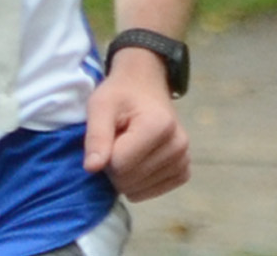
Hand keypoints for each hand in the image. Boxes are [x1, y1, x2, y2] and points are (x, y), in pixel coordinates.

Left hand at [82, 48, 189, 200]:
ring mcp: (184, 159)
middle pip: (129, 180)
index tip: (109, 135)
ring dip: (126, 174)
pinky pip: (154, 191)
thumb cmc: (120, 95)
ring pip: (139, 190)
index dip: (105, 154)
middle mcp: (178, 145)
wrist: (145, 85)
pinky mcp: (184, 170)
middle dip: (114, 167)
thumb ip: (96, 136)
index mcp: (159, 126)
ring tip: (129, 147)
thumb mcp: (100, 106)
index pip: (119, 166)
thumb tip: (92, 168)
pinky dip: (140, 182)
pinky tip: (140, 160)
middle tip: (117, 141)